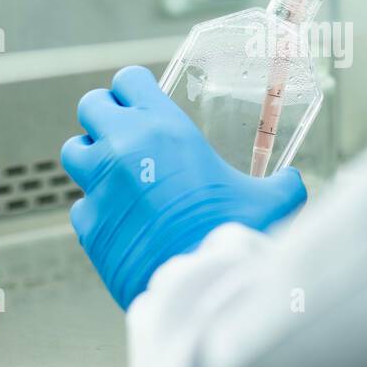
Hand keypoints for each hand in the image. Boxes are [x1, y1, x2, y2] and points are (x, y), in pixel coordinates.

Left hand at [61, 66, 307, 309]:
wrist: (202, 285)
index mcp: (165, 129)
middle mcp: (124, 148)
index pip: (127, 81)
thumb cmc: (234, 235)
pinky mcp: (89, 223)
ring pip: (73, 151)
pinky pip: (82, 205)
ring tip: (115, 175)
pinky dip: (97, 210)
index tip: (139, 102)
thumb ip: (281, 182)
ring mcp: (100, 185)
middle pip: (90, 106)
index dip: (132, 90)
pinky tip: (122, 222)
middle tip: (123, 135)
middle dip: (103, 117)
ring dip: (91, 158)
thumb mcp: (271, 199)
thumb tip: (293, 182)